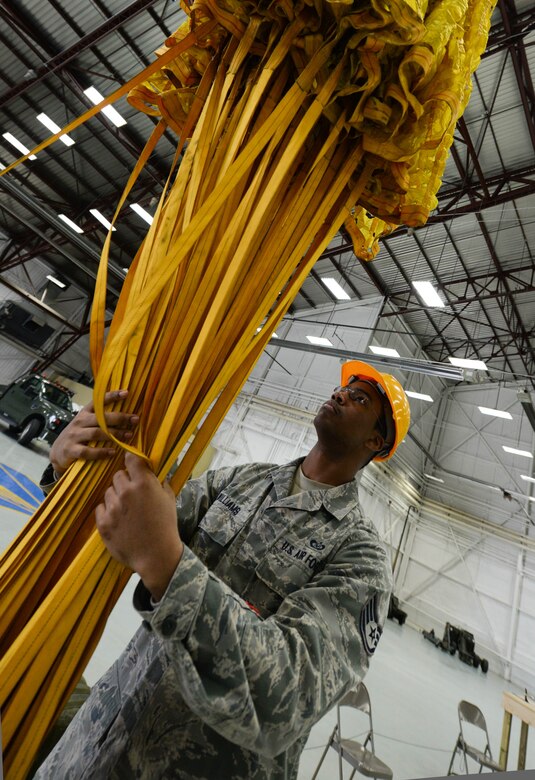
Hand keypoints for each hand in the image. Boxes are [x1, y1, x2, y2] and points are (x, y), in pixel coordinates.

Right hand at [50, 390, 138, 475]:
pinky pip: (88, 451)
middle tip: (135, 420)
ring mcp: (74, 435)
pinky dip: (102, 452)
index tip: (126, 393)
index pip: (98, 401)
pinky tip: (113, 452)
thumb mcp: (85, 423)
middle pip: (101, 418)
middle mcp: (79, 422)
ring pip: (97, 433)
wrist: (57, 453)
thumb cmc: (78, 436)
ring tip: (128, 436)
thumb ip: (100, 419)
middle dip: (120, 418)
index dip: (112, 396)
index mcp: (84, 413)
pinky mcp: (71, 450)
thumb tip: (126, 417)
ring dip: (115, 435)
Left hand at [95, 452, 182, 599]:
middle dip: (125, 481)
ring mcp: (112, 508)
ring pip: (108, 491)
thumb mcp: (169, 500)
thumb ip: (160, 483)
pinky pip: (100, 508)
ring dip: (116, 497)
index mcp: (143, 484)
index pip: (131, 459)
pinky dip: (107, 511)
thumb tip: (153, 474)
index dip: (132, 460)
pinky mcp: (103, 522)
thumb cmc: (166, 526)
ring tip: (126, 510)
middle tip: (132, 493)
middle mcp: (125, 492)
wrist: (156, 555)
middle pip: (118, 475)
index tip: (133, 464)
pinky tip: (118, 520)